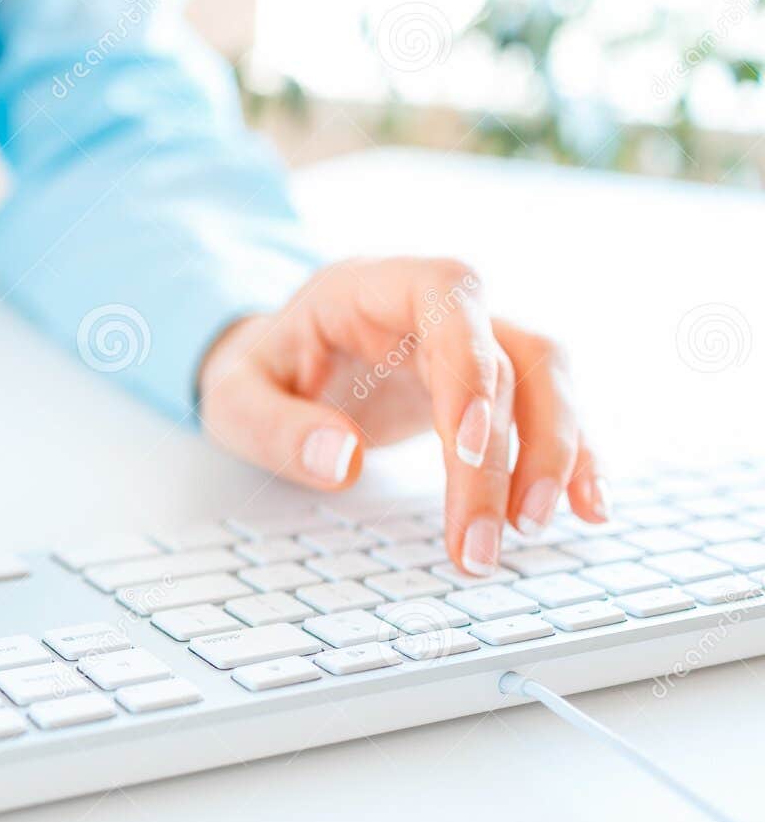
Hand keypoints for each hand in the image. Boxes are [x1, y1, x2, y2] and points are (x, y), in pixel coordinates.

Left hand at [197, 257, 607, 573]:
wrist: (275, 366)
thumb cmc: (258, 374)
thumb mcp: (233, 399)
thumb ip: (275, 427)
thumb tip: (342, 461)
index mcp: (371, 285)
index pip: (449, 295)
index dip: (470, 363)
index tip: (467, 445)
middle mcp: (434, 307)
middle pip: (507, 354)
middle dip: (511, 448)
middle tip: (489, 536)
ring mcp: (471, 342)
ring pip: (545, 379)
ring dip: (554, 454)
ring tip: (530, 528)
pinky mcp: (488, 386)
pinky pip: (548, 410)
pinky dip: (574, 457)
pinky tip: (587, 509)